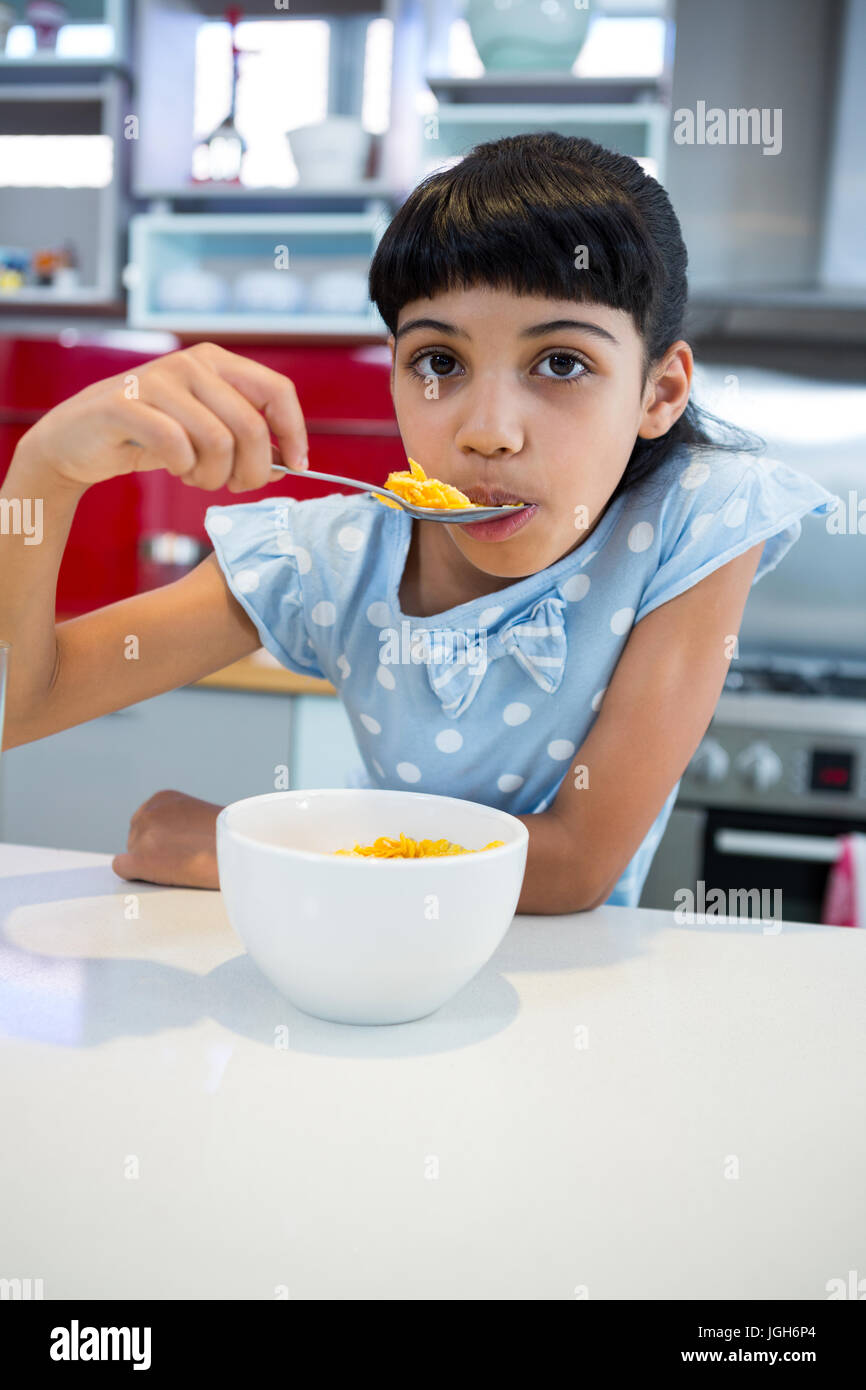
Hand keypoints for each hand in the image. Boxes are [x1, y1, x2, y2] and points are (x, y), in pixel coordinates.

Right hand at [14, 340, 309, 493]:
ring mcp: (156, 379)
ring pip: (219, 441)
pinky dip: (183, 469)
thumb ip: (245, 438)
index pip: (277, 390)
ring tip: (197, 478)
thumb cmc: (149, 438)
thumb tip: (290, 462)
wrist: (77, 441)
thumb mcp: (205, 433)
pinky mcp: (125, 404)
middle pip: (252, 426)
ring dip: (213, 476)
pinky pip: (177, 446)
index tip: (296, 467)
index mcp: (216, 362)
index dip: (294, 432)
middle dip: (252, 471)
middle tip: (234, 486)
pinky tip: (175, 469)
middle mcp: (191, 363)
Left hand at [112, 789, 222, 889]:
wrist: (240, 847)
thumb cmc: (231, 836)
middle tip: (181, 861)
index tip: (178, 849)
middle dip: (153, 851)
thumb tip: (173, 843)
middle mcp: (148, 812)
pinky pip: (122, 868)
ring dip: (151, 864)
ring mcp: (143, 835)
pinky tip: (157, 877)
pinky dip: (135, 875)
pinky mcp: (141, 859)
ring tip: (181, 868)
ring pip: (132, 855)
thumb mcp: (202, 816)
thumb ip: (181, 823)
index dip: (161, 840)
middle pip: (135, 838)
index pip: (145, 822)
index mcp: (162, 798)